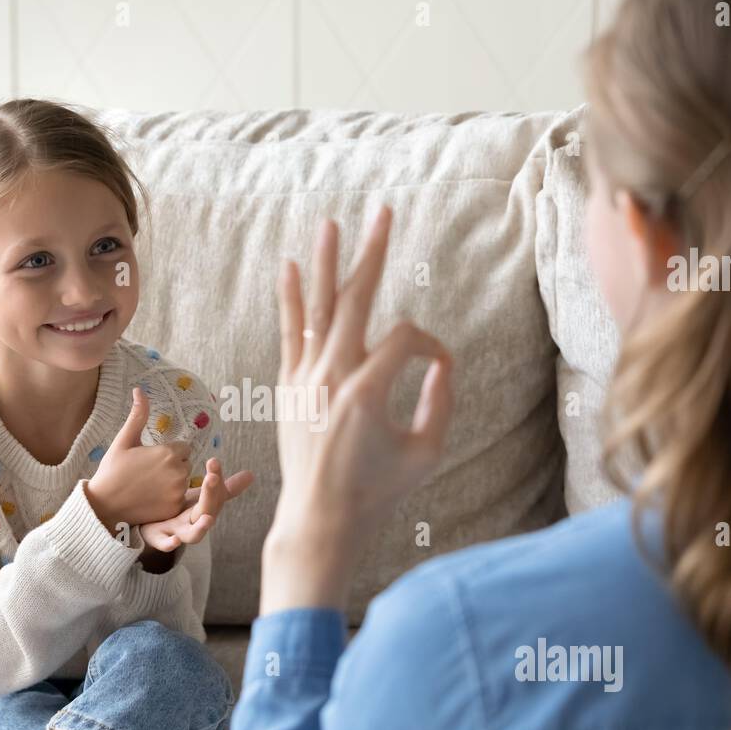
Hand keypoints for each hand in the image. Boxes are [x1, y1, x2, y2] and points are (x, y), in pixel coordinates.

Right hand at [86, 387, 191, 532]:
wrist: (103, 505)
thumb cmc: (112, 470)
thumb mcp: (124, 440)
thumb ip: (138, 415)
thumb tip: (139, 389)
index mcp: (169, 453)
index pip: (183, 447)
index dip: (168, 452)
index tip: (151, 459)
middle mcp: (178, 472)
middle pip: (185, 463)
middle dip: (172, 465)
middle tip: (149, 472)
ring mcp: (177, 492)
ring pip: (184, 481)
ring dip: (173, 482)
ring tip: (150, 485)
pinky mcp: (174, 508)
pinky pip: (180, 498)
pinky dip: (170, 498)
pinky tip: (152, 498)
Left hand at [141, 457, 254, 552]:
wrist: (150, 526)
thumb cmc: (179, 509)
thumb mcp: (200, 495)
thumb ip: (222, 486)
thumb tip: (251, 475)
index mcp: (204, 508)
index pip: (216, 494)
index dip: (217, 481)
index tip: (214, 461)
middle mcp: (194, 521)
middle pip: (207, 510)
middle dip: (211, 495)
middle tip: (212, 477)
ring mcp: (178, 531)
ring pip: (193, 534)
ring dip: (201, 529)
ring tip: (208, 519)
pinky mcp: (160, 538)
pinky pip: (165, 544)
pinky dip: (170, 544)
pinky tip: (174, 540)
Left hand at [261, 207, 453, 614]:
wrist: (321, 517)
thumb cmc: (378, 490)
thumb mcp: (427, 452)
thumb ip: (441, 402)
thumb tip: (441, 361)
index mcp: (368, 392)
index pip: (408, 340)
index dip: (432, 347)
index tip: (441, 368)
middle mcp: (332, 376)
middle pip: (356, 299)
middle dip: (372, 252)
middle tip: (383, 212)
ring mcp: (305, 378)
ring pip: (318, 307)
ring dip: (327, 263)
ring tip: (330, 224)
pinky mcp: (289, 385)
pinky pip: (290, 332)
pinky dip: (290, 299)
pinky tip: (291, 266)